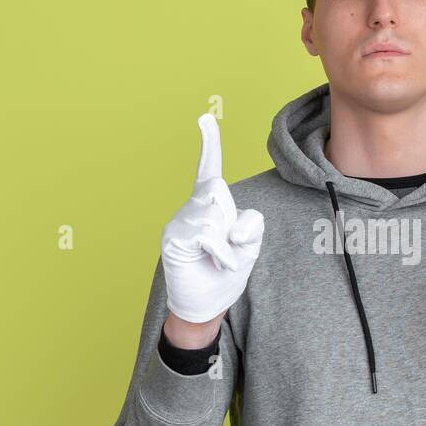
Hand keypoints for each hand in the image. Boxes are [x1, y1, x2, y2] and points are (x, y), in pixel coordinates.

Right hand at [160, 113, 264, 322]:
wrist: (204, 307)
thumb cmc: (224, 275)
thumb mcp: (249, 248)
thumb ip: (252, 227)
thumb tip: (232, 224)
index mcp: (209, 205)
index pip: (210, 170)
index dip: (210, 144)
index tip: (205, 118)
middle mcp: (191, 208)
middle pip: (219, 189)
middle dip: (231, 218)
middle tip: (227, 248)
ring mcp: (179, 221)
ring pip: (215, 212)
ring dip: (228, 243)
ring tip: (218, 260)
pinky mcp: (173, 238)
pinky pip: (208, 234)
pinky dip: (221, 253)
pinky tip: (216, 265)